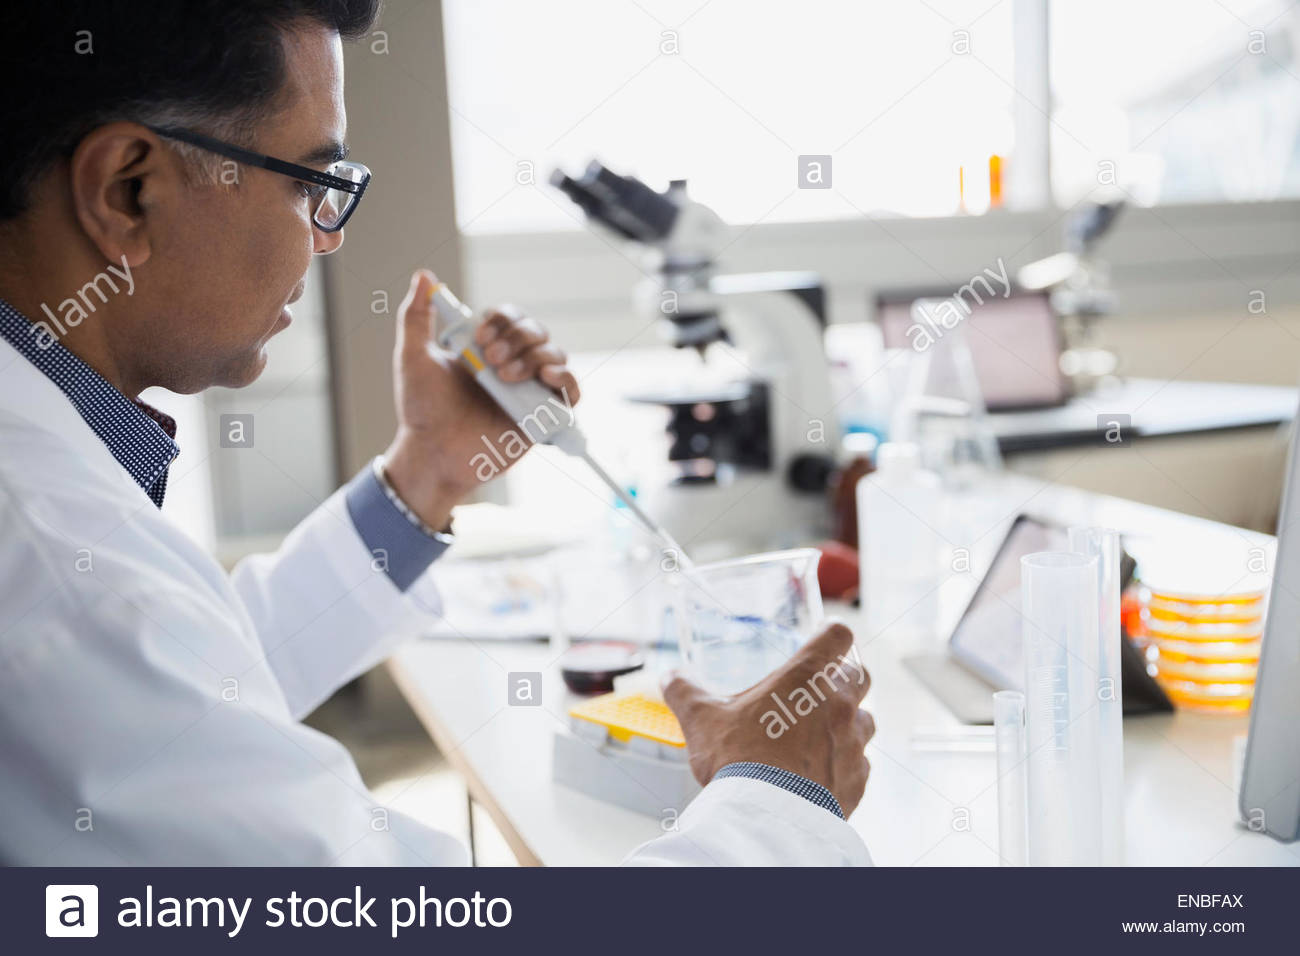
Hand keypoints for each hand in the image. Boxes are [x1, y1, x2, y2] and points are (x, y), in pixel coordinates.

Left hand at [382, 269, 580, 527]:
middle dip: (517, 338)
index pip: (509, 317)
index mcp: (486, 348)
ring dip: (535, 357)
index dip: (501, 320)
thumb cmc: (422, 411)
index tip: (480, 337)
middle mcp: (511, 365)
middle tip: (491, 360)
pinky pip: (570, 390)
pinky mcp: (543, 415)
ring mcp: (529, 389)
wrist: (434, 453)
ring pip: (554, 354)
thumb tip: (424, 276)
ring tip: (506, 377)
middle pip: (535, 331)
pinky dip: (565, 379)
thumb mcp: (412, 358)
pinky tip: (546, 379)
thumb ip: (415, 318)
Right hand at [662, 621, 873, 816]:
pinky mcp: (857, 779)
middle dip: (844, 677)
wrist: (767, 816)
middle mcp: (839, 704)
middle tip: (818, 689)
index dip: (832, 634)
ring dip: (848, 722)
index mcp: (806, 677)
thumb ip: (684, 691)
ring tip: (819, 735)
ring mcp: (853, 743)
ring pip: (866, 720)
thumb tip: (670, 677)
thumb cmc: (739, 759)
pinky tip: (821, 771)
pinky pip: (861, 763)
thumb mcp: (701, 718)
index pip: (838, 635)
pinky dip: (846, 763)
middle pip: (861, 674)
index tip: (823, 638)